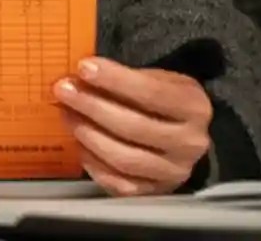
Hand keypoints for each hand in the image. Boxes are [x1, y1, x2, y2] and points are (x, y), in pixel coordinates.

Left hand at [53, 57, 211, 196]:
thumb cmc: (164, 103)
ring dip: (88, 134)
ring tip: (68, 115)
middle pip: (134, 127)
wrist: (184, 138)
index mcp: (195, 107)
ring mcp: (173, 172)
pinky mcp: (154, 192)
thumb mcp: (158, 81)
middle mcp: (190, 144)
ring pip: (123, 158)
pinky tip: (78, 143)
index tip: (85, 67)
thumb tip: (81, 78)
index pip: (152, 93)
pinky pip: (117, 182)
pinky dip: (93, 162)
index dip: (115, 80)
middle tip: (65, 91)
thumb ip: (125, 79)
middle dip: (93, 106)